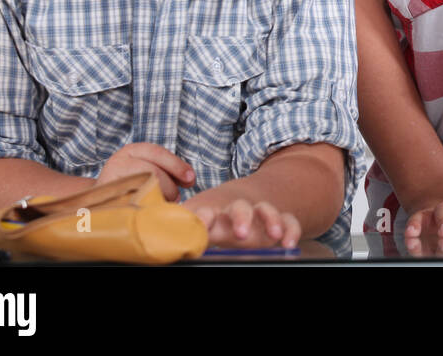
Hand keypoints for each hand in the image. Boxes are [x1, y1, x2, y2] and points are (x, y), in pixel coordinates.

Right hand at [98, 143, 194, 200]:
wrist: (99, 201)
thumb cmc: (132, 185)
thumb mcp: (147, 169)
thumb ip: (167, 171)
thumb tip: (189, 179)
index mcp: (131, 150)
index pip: (158, 153)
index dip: (177, 166)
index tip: (191, 179)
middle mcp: (118, 161)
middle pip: (152, 170)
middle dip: (169, 186)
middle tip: (175, 197)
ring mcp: (109, 179)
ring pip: (143, 186)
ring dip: (158, 197)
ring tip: (160, 202)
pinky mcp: (106, 199)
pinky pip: (131, 202)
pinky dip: (144, 206)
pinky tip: (148, 209)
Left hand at [184, 195, 302, 248]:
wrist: (240, 199)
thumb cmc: (210, 215)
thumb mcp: (194, 219)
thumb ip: (180, 226)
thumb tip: (150, 237)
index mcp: (213, 210)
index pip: (207, 210)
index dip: (204, 216)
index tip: (202, 222)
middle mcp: (237, 210)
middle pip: (241, 208)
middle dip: (241, 218)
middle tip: (239, 233)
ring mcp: (259, 215)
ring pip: (267, 211)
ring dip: (271, 221)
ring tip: (274, 236)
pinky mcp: (277, 222)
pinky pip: (289, 221)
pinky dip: (291, 229)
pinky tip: (290, 243)